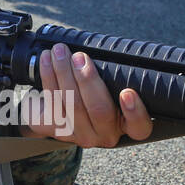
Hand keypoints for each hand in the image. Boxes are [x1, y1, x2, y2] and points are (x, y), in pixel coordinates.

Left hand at [22, 44, 152, 147]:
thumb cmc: (96, 89)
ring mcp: (81, 135)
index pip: (139, 126)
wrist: (63, 105)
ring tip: (60, 51)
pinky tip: (46, 61)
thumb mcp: (112, 84)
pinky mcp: (56, 130)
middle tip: (80, 57)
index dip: (135, 112)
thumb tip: (112, 50)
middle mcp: (105, 134)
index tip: (127, 93)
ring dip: (63, 73)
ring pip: (72, 106)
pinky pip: (51, 105)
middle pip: (99, 110)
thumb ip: (116, 75)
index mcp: (127, 125)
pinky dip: (47, 78)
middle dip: (87, 80)